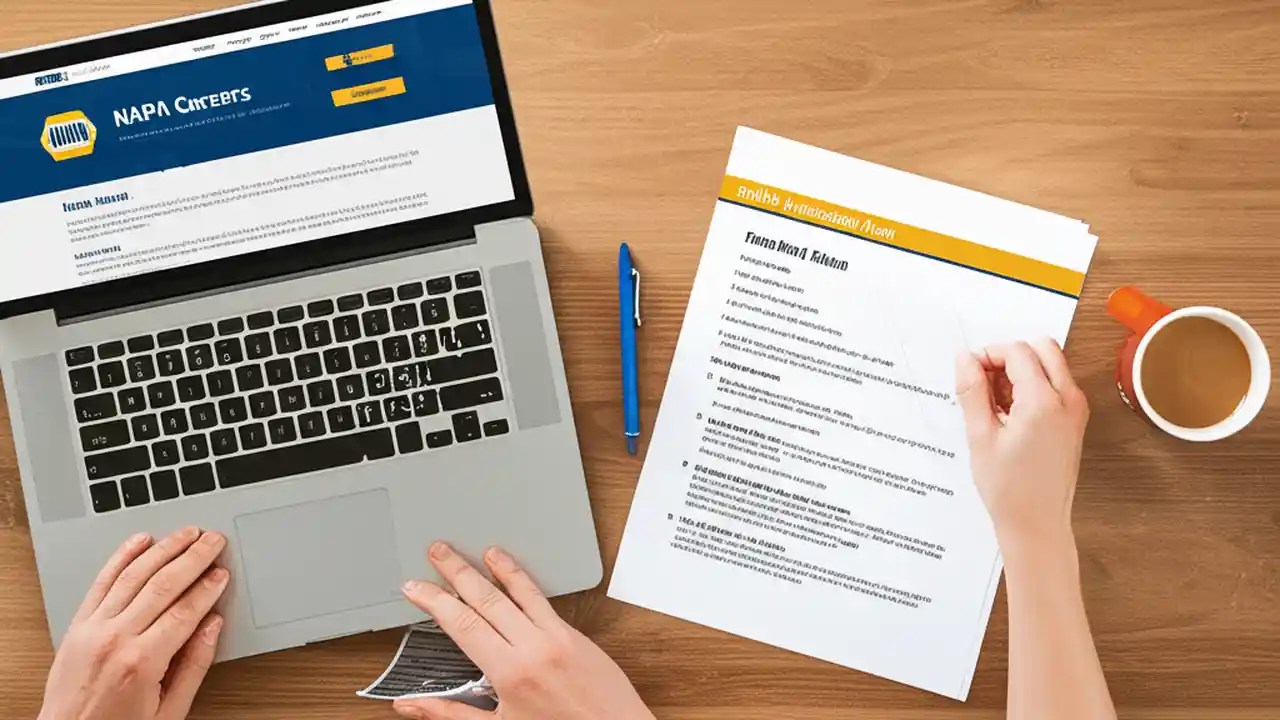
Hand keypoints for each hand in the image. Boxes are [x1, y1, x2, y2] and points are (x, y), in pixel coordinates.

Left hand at [38, 526, 229, 719]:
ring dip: (164, 549)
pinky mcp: (77, 626)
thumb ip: (194, 666)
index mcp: (142, 662)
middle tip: (213, 541)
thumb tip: (212, 626)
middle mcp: (115, 639)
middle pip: (163, 584)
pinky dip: (122, 557)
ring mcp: (93, 629)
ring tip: (186, 534)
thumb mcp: (169, 712)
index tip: (222, 573)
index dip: (208, 588)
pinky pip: (101, 582)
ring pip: (134, 575)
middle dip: (193, 558)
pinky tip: (140, 542)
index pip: (185, 610)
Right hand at [396, 543, 653, 719]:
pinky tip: (513, 570)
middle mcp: (532, 648)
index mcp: (509, 674)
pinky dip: (524, 581)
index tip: (414, 587)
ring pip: (517, 592)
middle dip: (456, 571)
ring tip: (474, 549)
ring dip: (493, 567)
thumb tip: (410, 707)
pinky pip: (543, 599)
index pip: (461, 624)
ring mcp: (556, 637)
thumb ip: (450, 714)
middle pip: (485, 598)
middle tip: (437, 551)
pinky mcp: (574, 635)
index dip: (433, 601)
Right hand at [955, 339, 1089, 550]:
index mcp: (1044, 402)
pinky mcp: (1075, 419)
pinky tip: (1010, 414)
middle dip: (1009, 356)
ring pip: (1050, 363)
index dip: (989, 354)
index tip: (970, 371)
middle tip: (985, 381)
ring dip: (1022, 370)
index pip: (1017, 351)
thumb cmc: (1010, 489)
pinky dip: (1033, 386)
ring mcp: (1076, 410)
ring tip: (996, 403)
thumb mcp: (980, 436)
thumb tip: (965, 359)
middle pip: (1042, 348)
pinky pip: (1056, 384)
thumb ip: (971, 390)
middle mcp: (1068, 400)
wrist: (1037, 523)